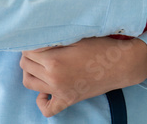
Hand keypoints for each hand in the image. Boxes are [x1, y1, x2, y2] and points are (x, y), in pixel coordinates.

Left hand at [20, 37, 146, 116]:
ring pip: (29, 83)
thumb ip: (55, 39)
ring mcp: (60, 92)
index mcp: (54, 60)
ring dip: (30, 72)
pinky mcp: (68, 100)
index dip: (30, 43)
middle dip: (29, 55)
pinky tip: (46, 90)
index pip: (28, 51)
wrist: (121, 64)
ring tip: (39, 64)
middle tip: (38, 48)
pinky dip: (42, 100)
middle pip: (26, 66)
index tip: (37, 39)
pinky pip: (47, 108)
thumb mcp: (76, 37)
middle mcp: (53, 78)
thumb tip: (38, 38)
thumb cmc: (101, 46)